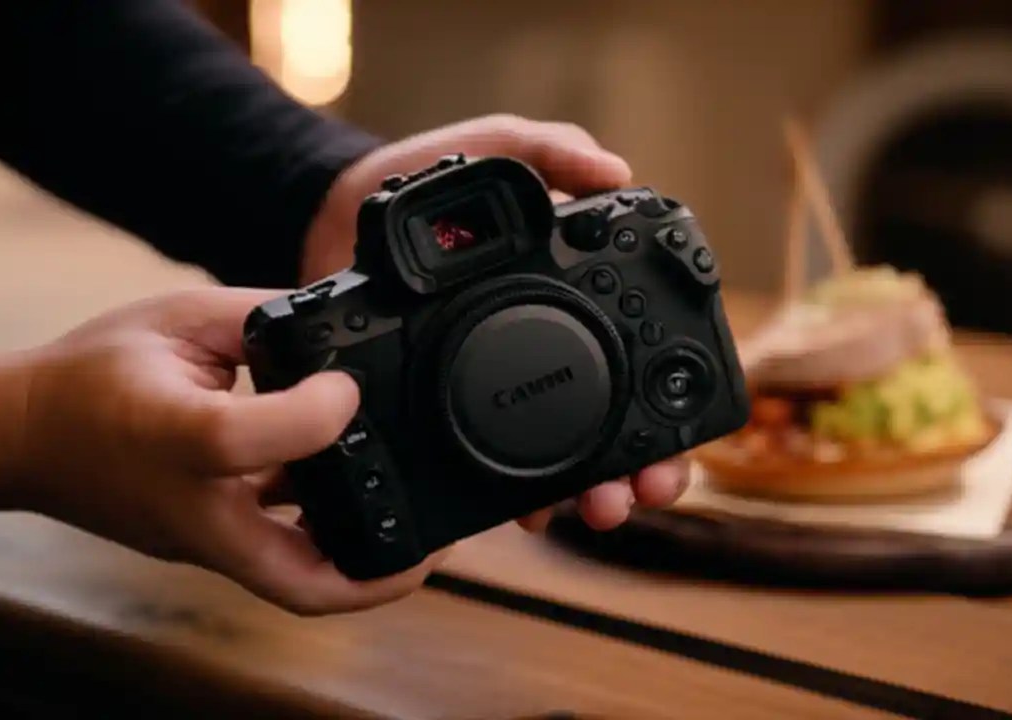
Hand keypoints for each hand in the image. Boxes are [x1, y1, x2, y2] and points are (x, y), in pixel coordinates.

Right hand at [11, 287, 438, 614]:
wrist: (18, 433)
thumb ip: (261, 319)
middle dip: (380, 572)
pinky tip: (349, 487)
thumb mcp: (178, 318)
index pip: (249, 439)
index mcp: (176, 438)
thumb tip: (334, 330)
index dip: (315, 413)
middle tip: (434, 542)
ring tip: (412, 518)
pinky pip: (272, 553)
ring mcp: (197, 540)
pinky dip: (319, 531)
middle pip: (296, 580)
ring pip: (290, 577)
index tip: (348, 385)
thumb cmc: (92, 375)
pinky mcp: (200, 544)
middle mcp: (191, 509)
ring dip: (356, 557)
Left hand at [303, 114, 689, 534]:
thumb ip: (546, 149)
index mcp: (579, 299)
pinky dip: (527, 497)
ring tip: (600, 509)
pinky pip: (499, 471)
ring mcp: (506, 393)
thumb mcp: (490, 149)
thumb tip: (616, 170)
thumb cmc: (423, 188)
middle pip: (627, 427)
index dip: (678, 401)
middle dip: (647, 469)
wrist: (329, 224)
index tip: (681, 434)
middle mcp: (556, 355)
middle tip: (643, 489)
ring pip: (575, 461)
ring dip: (599, 491)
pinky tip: (534, 512)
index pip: (651, 356)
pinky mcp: (453, 419)